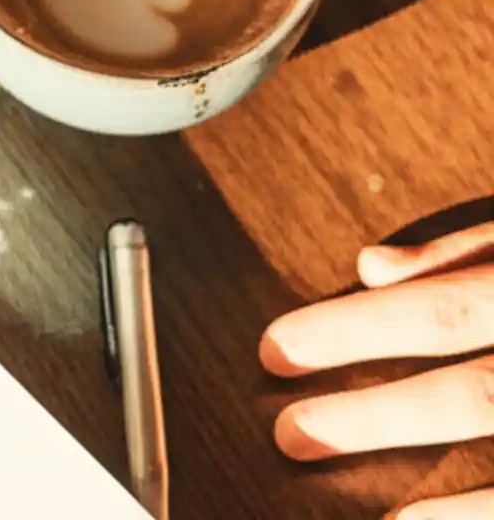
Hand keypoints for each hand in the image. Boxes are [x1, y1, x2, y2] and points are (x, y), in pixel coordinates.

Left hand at [261, 223, 493, 518]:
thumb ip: (467, 253)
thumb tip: (370, 267)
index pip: (439, 310)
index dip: (353, 332)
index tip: (274, 349)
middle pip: (470, 395)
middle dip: (374, 418)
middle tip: (291, 435)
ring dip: (436, 492)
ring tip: (373, 517)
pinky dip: (473, 516)